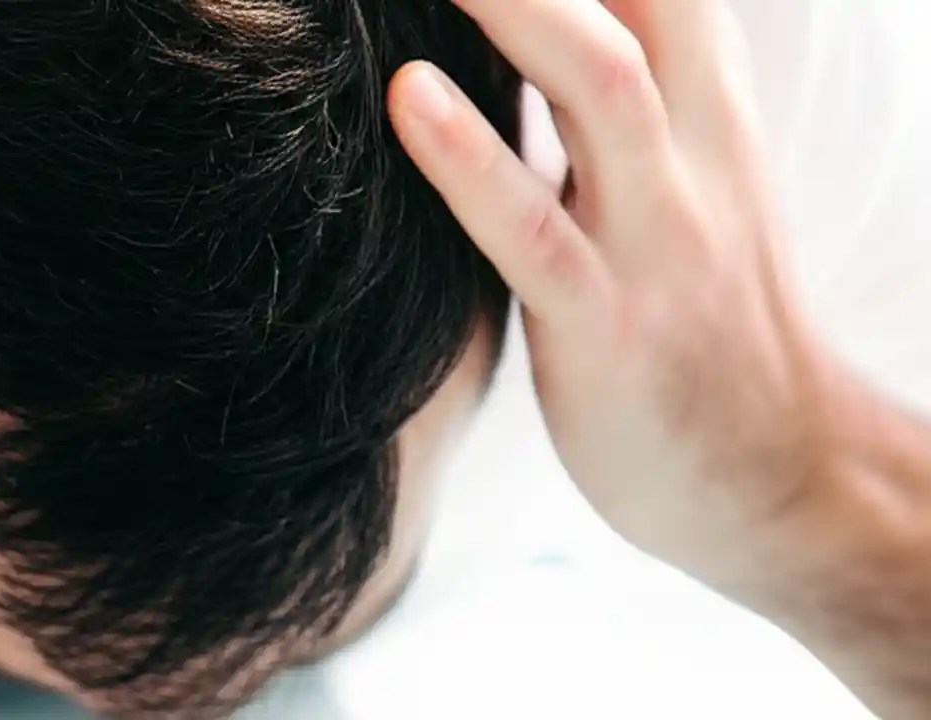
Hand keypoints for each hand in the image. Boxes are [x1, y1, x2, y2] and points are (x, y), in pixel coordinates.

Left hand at [389, 1, 880, 596]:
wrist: (777, 473)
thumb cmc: (703, 320)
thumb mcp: (679, 185)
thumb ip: (616, 98)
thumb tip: (538, 27)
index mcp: (704, 111)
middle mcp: (693, 154)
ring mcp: (656, 240)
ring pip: (601, 84)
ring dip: (517, 2)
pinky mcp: (608, 325)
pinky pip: (537, 231)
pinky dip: (472, 157)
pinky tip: (409, 97)